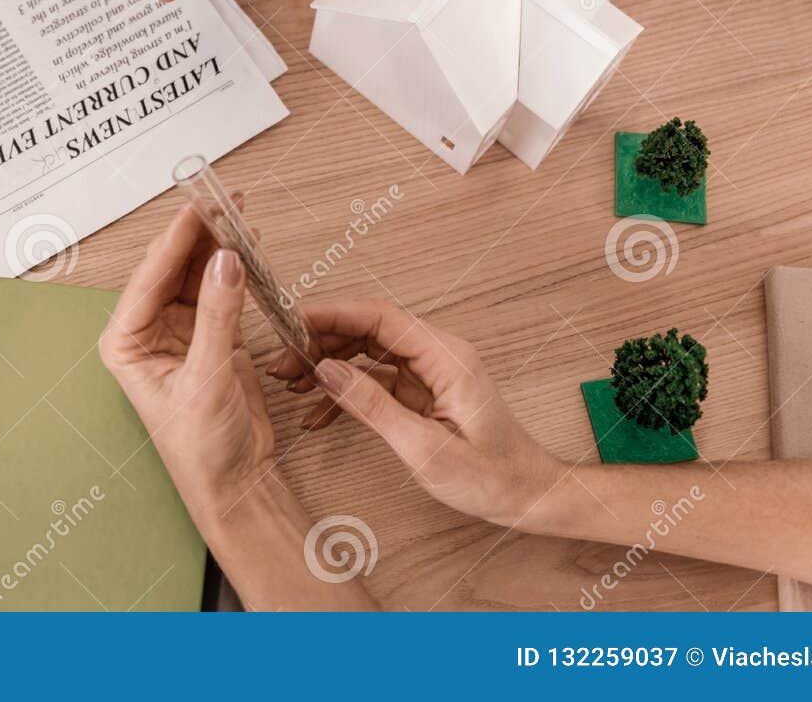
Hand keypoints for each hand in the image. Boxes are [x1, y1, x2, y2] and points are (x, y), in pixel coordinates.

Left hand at [100, 202, 277, 517]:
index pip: (149, 276)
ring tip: (239, 214)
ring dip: (218, 246)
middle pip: (171, 267)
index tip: (198, 207)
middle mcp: (147, 332)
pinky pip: (221, 291)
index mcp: (125, 342)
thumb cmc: (201, 448)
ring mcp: (180, 331)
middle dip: (198, 233)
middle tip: (223, 200)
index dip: (176, 238)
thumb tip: (226, 262)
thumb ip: (218, 316)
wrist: (236, 482)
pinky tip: (247, 248)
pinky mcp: (211, 336)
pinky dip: (235, 269)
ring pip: (196, 274)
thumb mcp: (207, 378)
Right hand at [275, 300, 566, 528]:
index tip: (293, 323)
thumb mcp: (424, 448)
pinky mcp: (423, 394)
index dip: (333, 315)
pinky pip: (376, 380)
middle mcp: (438, 355)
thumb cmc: (490, 476)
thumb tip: (326, 371)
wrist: (529, 496)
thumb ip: (373, 407)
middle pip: (370, 329)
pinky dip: (346, 392)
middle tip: (282, 362)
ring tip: (291, 384)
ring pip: (368, 353)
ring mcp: (430, 373)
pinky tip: (318, 414)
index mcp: (446, 356)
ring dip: (329, 365)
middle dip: (322, 341)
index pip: (380, 317)